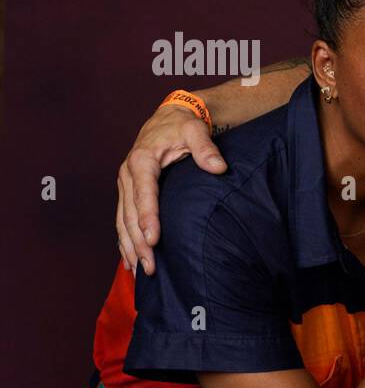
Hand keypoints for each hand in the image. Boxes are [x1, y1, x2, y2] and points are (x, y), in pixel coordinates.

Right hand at [116, 104, 226, 274]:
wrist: (168, 117)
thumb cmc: (183, 126)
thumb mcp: (196, 131)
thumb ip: (206, 148)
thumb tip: (219, 168)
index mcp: (142, 160)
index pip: (144, 193)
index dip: (148, 217)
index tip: (153, 239)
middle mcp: (128, 174)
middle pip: (131, 213)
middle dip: (138, 242)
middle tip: (149, 266)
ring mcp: (125, 184)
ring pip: (123, 220)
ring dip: (129, 246)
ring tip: (139, 270)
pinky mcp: (127, 191)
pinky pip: (123, 219)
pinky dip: (124, 240)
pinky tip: (130, 260)